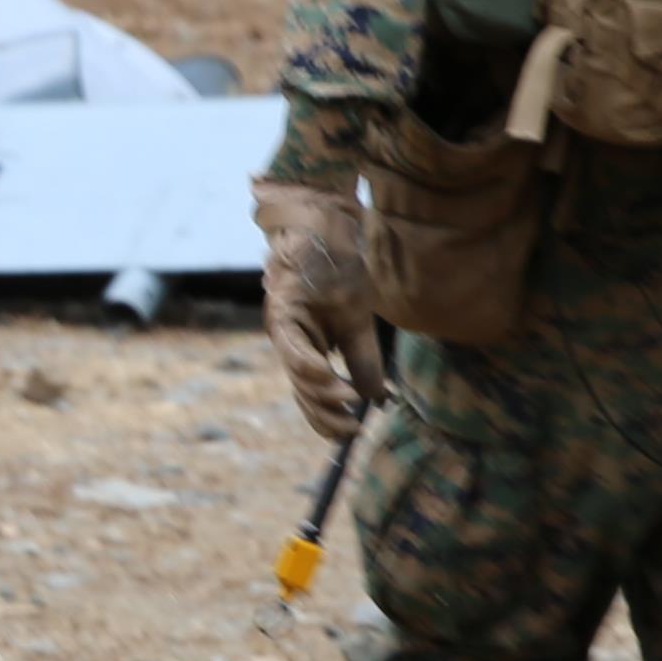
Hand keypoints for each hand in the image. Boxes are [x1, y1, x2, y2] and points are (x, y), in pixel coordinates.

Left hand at [250, 177, 385, 444]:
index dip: (329, 418)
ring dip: (321, 393)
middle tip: (350, 430)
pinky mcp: (282, 308)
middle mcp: (292, 342)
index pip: (314, 396)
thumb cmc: (340, 271)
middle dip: (324, 416)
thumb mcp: (360, 324)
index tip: (352, 433)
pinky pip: (291, 344)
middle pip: (303, 393)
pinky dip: (308, 363)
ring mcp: (284, 326)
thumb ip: (365, 362)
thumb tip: (380, 400)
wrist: (327, 227)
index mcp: (308, 349)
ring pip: (296, 373)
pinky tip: (327, 377)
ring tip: (349, 404)